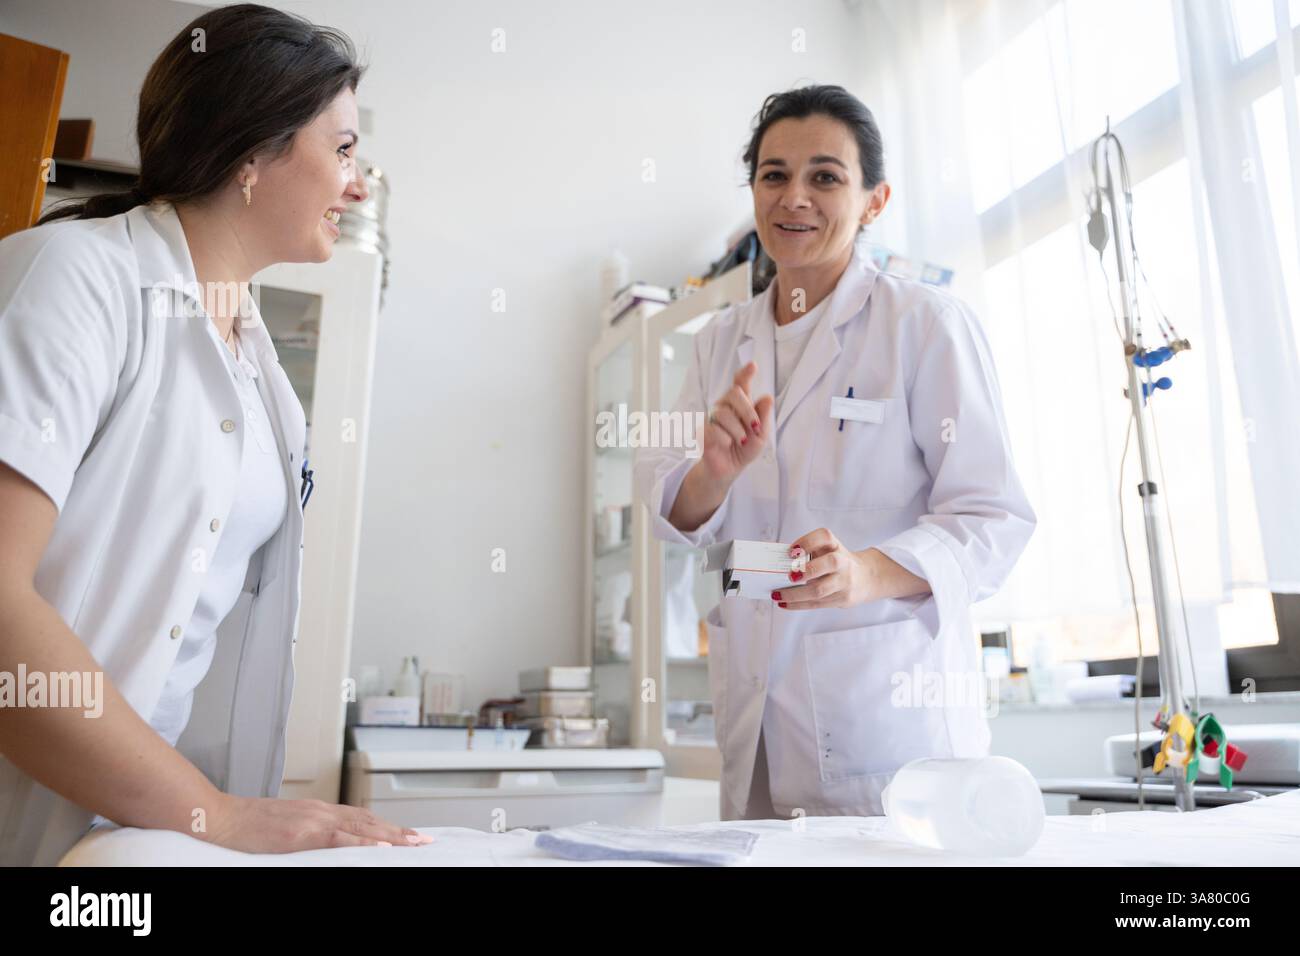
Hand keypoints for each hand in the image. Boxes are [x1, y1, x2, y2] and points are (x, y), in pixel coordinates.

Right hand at [201, 794, 432, 852]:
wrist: (220, 817)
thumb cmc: (248, 826)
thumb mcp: (286, 826)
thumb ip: (310, 831)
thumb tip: (330, 844)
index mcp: (318, 810)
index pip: (362, 817)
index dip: (388, 826)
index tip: (409, 835)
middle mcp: (321, 811)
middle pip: (369, 820)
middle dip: (399, 831)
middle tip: (424, 841)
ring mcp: (312, 820)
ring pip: (361, 826)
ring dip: (391, 836)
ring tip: (414, 844)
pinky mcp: (302, 833)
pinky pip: (338, 838)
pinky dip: (362, 842)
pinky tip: (381, 848)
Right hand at [697, 361, 773, 486]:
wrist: (730, 469)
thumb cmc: (745, 449)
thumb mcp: (760, 435)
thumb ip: (763, 417)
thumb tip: (768, 398)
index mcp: (740, 405)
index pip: (740, 384)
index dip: (745, 374)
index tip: (753, 366)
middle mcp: (724, 407)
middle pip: (733, 393)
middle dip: (747, 410)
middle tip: (755, 427)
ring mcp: (712, 418)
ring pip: (724, 413)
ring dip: (737, 430)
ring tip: (741, 441)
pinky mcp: (702, 431)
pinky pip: (713, 429)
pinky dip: (725, 439)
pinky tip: (726, 445)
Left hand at [770, 529, 878, 609]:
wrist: (866, 578)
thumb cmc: (837, 562)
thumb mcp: (828, 551)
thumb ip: (808, 554)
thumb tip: (776, 564)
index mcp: (836, 546)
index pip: (824, 537)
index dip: (807, 542)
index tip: (791, 551)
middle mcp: (843, 562)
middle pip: (830, 563)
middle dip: (808, 570)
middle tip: (790, 576)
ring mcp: (845, 582)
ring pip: (819, 590)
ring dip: (794, 594)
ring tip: (776, 595)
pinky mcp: (842, 599)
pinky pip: (816, 603)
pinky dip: (797, 604)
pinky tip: (784, 603)